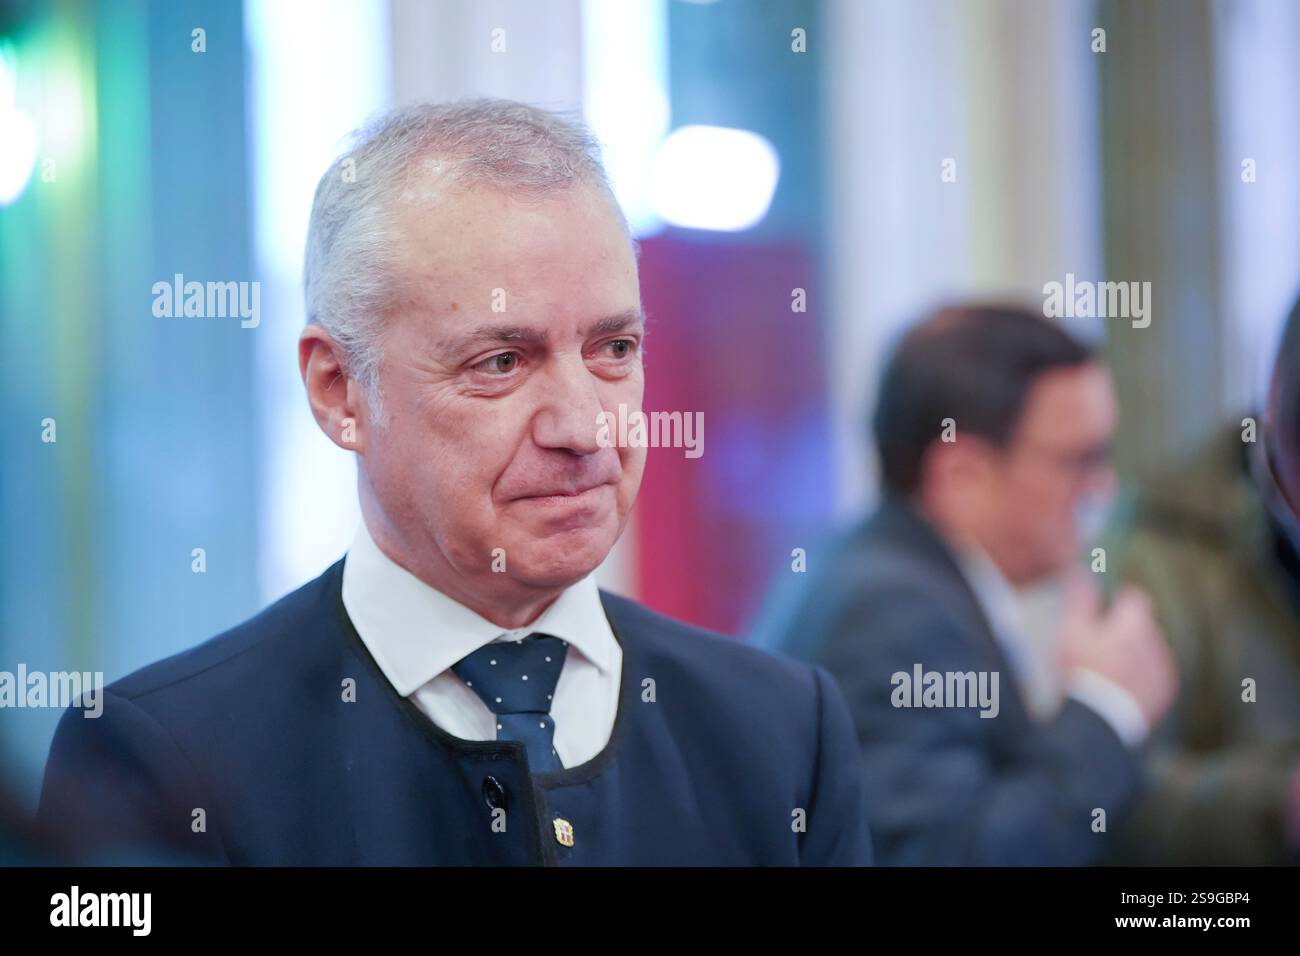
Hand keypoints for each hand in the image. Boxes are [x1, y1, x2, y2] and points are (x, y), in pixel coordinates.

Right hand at [1057, 572, 1177, 726]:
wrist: (1099, 720)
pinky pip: (1154, 673)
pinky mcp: (1165, 690)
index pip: (1134, 598)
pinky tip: (1120, 686)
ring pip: (1148, 649)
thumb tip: (1082, 571)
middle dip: (1124, 630)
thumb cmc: (1082, 671)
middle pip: (1141, 625)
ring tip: (1108, 670)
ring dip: (1133, 653)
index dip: (1117, 602)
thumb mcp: (1072, 631)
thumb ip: (1080, 598)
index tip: (1102, 614)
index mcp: (1135, 623)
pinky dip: (1141, 674)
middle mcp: (1156, 641)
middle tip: (1098, 646)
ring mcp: (1163, 667)